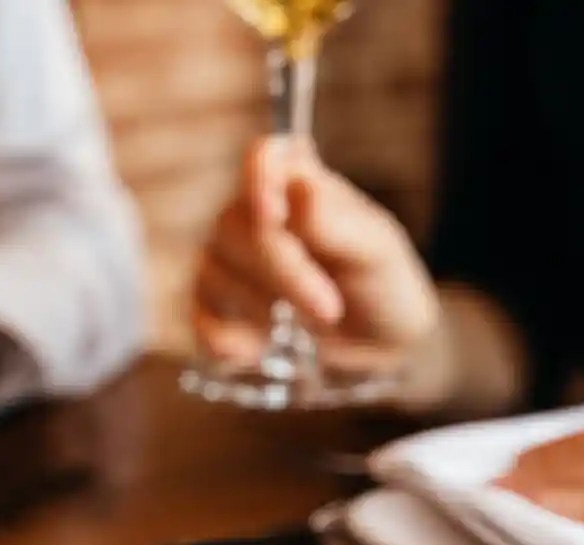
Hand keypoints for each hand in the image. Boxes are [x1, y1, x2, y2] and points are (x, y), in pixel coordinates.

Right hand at [193, 138, 439, 373]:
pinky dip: (235, 343)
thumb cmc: (381, 285)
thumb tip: (300, 192)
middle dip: (284, 274)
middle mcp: (251, 213)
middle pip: (236, 225)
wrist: (378, 348)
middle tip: (330, 309)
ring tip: (309, 327)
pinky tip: (265, 350)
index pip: (263, 156)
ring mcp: (226, 260)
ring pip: (216, 275)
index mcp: (297, 182)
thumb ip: (338, 224)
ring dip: (266, 311)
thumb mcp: (376, 254)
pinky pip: (202, 321)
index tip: (274, 216)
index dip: (259, 179)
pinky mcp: (213, 309)